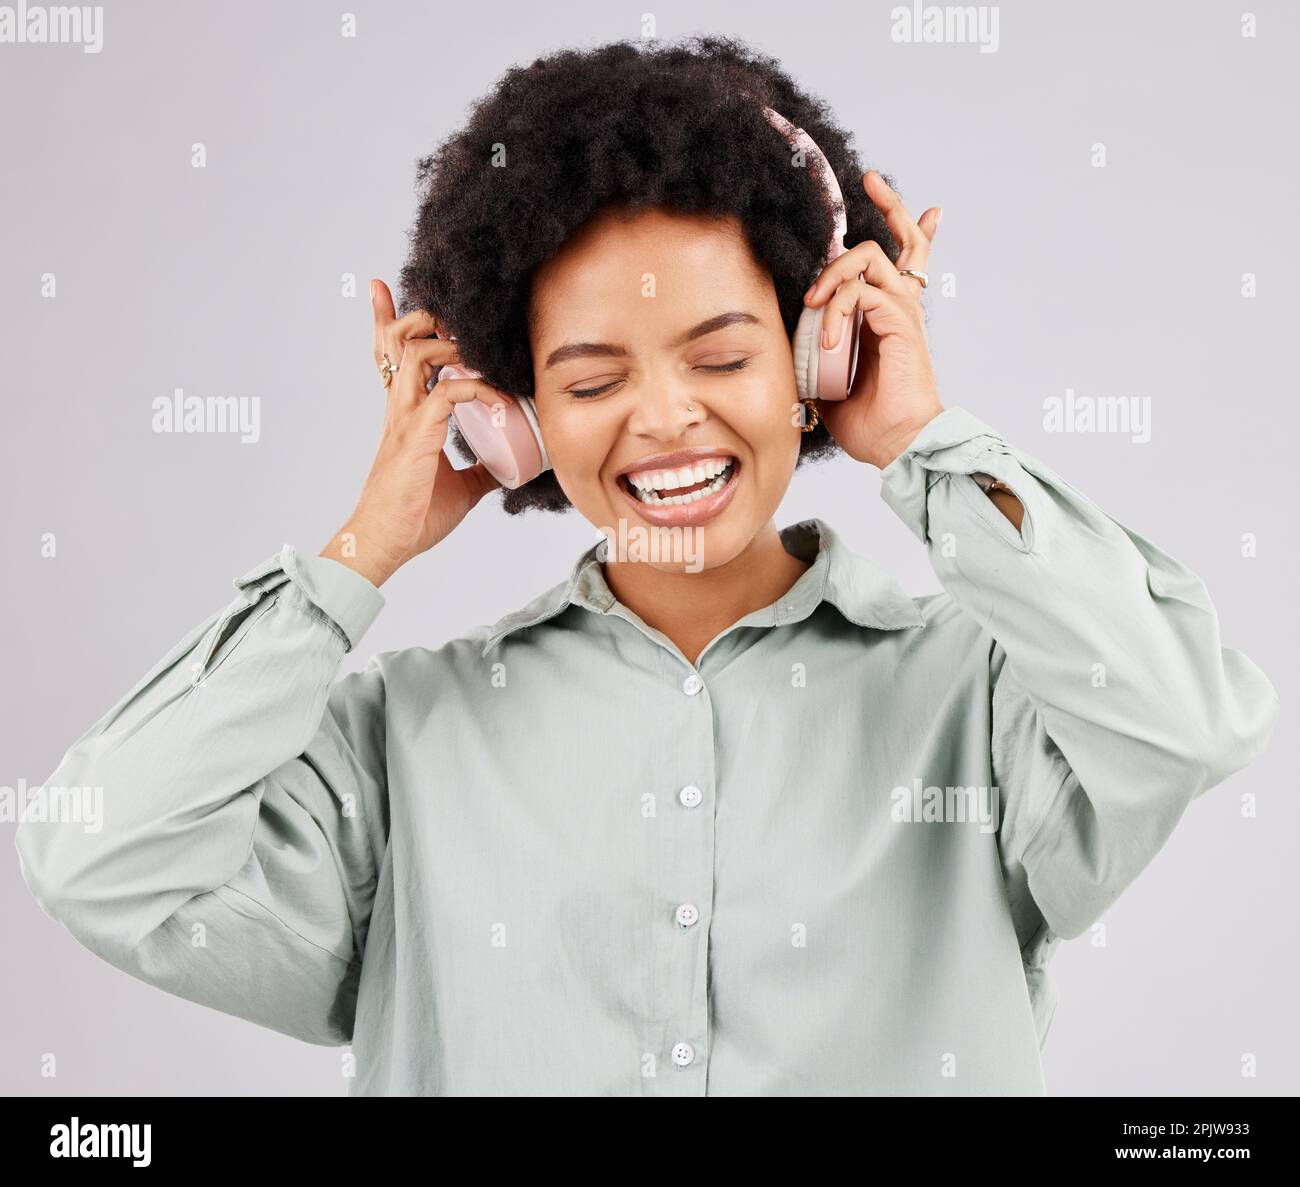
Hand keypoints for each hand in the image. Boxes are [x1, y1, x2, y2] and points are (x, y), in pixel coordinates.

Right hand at [319, 279, 499, 586]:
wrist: (388, 543)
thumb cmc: (414, 516)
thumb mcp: (460, 487)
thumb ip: (480, 470)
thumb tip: (507, 465)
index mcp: (403, 415)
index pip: (388, 357)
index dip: (384, 321)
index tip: (379, 288)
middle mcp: (399, 409)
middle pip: (400, 341)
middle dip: (424, 318)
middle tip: (456, 319)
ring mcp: (404, 420)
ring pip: (416, 355)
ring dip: (452, 346)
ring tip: (481, 353)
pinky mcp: (416, 437)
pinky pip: (446, 395)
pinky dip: (476, 389)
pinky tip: (497, 399)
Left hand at [805, 171, 943, 468]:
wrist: (895, 443)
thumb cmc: (866, 418)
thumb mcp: (825, 377)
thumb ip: (811, 350)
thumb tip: (784, 340)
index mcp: (887, 314)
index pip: (899, 254)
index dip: (894, 216)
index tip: (876, 185)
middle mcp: (900, 306)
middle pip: (898, 240)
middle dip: (884, 207)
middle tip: (866, 186)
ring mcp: (903, 313)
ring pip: (868, 259)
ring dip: (832, 275)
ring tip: (813, 305)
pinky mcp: (901, 325)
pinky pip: (862, 294)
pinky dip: (836, 311)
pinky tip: (827, 341)